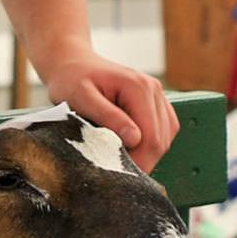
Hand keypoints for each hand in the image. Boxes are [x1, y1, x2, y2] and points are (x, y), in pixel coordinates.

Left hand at [41, 51, 179, 171]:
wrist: (72, 63)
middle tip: (116, 172)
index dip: (138, 162)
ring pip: (165, 137)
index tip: (116, 174)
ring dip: (147, 154)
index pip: (151, 138)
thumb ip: (108, 116)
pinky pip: (163, 130)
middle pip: (161, 140)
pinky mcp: (155, 102)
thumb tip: (135, 139)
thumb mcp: (81, 98)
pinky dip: (150, 144)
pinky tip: (130, 147)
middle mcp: (154, 89)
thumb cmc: (71, 80)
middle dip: (142, 161)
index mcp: (138, 87)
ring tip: (121, 159)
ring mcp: (157, 94)